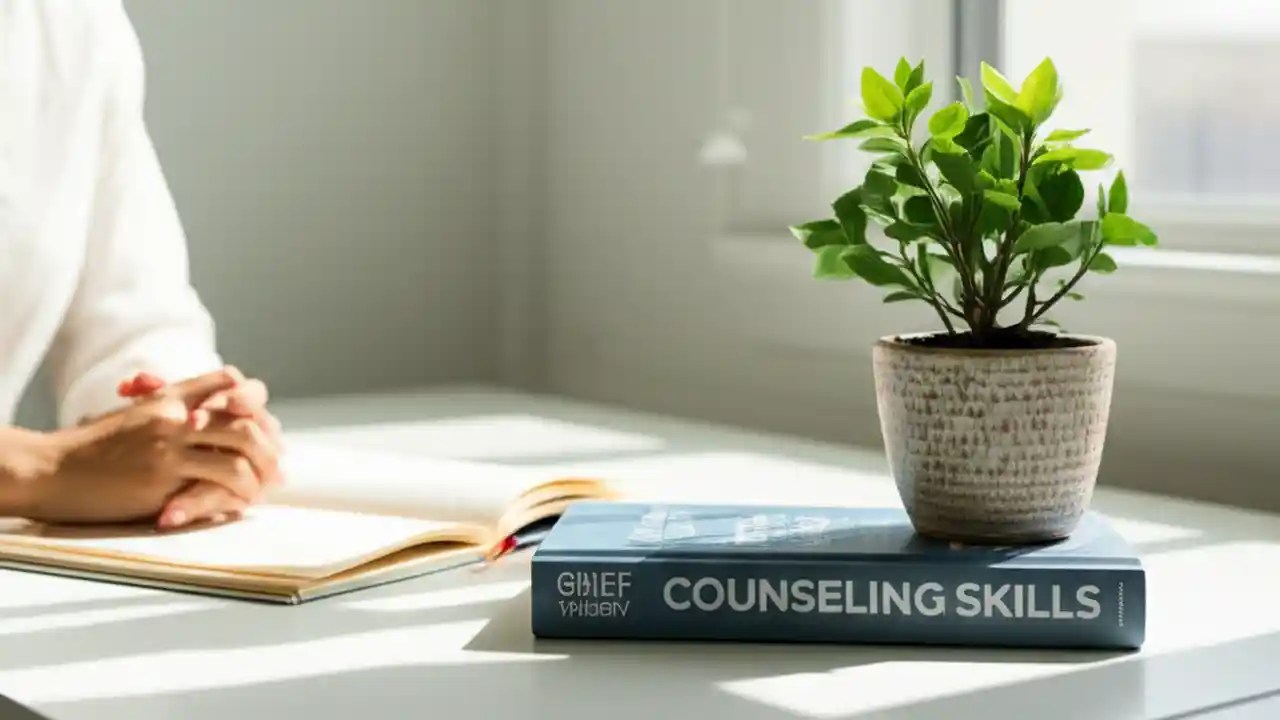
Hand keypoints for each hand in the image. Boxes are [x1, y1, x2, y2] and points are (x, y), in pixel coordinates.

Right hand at [28, 370, 276, 525]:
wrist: (53, 469)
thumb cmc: (95, 447)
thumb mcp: (138, 414)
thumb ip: (177, 410)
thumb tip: (216, 419)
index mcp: (172, 396)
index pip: (233, 383)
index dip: (258, 406)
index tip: (267, 430)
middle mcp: (176, 415)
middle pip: (248, 423)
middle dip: (270, 449)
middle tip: (278, 469)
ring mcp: (170, 446)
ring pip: (240, 455)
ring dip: (259, 477)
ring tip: (261, 491)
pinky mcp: (163, 478)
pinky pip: (217, 485)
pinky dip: (236, 496)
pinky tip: (240, 504)